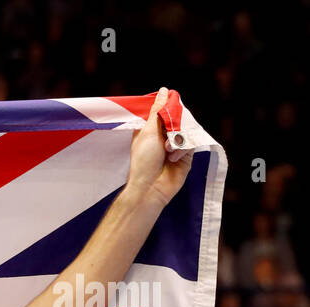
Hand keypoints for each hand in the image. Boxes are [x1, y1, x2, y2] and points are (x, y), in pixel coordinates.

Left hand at [125, 87, 193, 206]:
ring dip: (177, 138)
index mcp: (150, 128)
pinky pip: (192, 142)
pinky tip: (173, 157)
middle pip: (179, 118)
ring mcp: (175, 145)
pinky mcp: (186, 155)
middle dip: (175, 125)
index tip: (167, 112)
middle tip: (166, 135)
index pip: (165, 110)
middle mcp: (163, 135)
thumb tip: (164, 90)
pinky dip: (183, 148)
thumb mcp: (148, 131)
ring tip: (167, 150)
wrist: (151, 187)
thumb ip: (158, 110)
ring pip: (187, 129)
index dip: (168, 109)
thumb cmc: (144, 161)